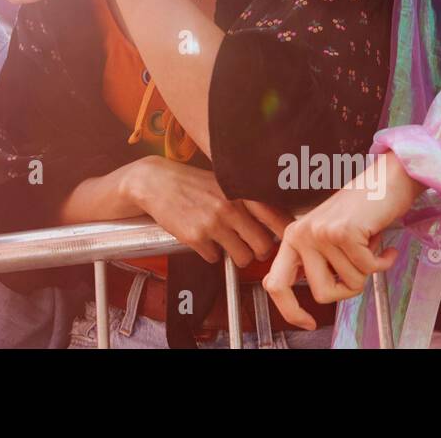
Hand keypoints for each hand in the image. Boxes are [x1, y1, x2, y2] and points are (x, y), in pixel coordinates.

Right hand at [127, 156, 276, 266]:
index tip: (282, 238)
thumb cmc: (192, 182)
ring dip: (237, 257)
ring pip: (242, 258)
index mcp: (242, 191)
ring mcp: (213, 223)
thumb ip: (248, 199)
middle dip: (259, 251)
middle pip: (264, 246)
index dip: (283, 233)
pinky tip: (204, 239)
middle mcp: (230, 207)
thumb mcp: (225, 182)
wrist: (156, 182)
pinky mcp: (195, 237)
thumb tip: (277, 221)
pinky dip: (211, 254)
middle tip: (251, 247)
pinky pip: (215, 259)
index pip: (278, 218)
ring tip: (227, 244)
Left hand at [262, 154, 420, 328]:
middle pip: (321, 293)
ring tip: (369, 244)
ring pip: (350, 282)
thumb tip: (317, 296)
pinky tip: (384, 245)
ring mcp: (321, 233)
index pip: (275, 283)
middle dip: (347, 288)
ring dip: (368, 269)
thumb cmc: (361, 211)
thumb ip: (317, 262)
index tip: (308, 322)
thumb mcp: (328, 238)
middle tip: (360, 267)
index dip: (289, 310)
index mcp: (293, 237)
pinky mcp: (344, 232)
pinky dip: (383, 261)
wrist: (386, 180)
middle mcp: (301, 234)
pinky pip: (368, 269)